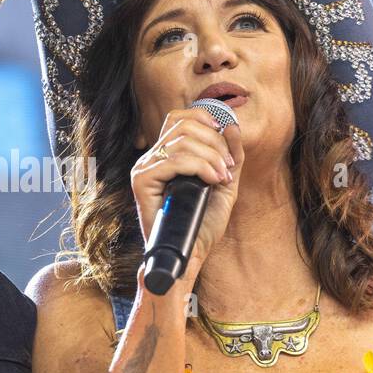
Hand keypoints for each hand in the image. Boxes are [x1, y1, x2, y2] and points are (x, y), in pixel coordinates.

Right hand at [131, 106, 244, 274]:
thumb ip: (230, 155)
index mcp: (167, 155)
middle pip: (184, 125)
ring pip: (182, 141)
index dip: (206, 120)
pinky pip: (174, 160)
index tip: (226, 146)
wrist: (190, 254)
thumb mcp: (225, 184)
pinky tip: (211, 181)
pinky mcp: (142, 182)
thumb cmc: (203, 224)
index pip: (180, 117)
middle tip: (227, 169)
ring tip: (221, 178)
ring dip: (211, 157)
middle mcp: (152, 158)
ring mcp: (144, 168)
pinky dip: (200, 167)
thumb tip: (231, 125)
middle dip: (215, 143)